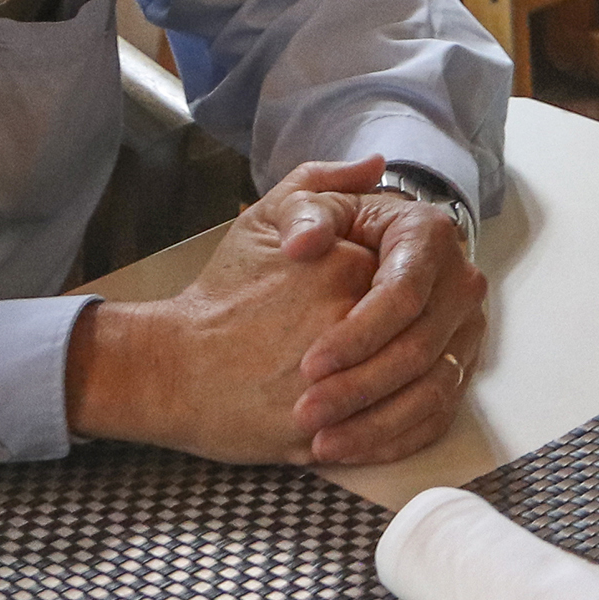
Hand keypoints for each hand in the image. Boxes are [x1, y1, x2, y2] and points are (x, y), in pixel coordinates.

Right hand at [65, 156, 399, 463]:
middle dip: (419, 342)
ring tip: (388, 382)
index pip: (418, 280)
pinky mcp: (331, 435)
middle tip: (389, 348)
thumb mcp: (265, 220)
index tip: (386, 302)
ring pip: (421, 391)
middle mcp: (353, 325)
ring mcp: (345, 385)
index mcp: (350, 269)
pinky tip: (382, 418)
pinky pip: (396, 436)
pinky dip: (401, 430)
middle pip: (427, 336)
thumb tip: (377, 164)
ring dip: (416, 388)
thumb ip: (324, 185)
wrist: (171, 368)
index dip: (408, 295)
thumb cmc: (221, 296)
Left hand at [266, 175, 488, 463]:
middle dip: (361, 387)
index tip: (309, 365)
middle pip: (420, 347)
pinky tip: (348, 449)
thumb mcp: (293, 206)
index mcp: (426, 233)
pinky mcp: (458, 367)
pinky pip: (437, 414)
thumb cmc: (305, 238)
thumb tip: (305, 241)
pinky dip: (394, 437)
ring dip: (376, 422)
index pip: (403, 293)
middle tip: (307, 413)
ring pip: (433, 388)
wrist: (322, 271)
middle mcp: (457, 281)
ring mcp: (463, 329)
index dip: (358, 335)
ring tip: (321, 443)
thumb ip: (301, 213)